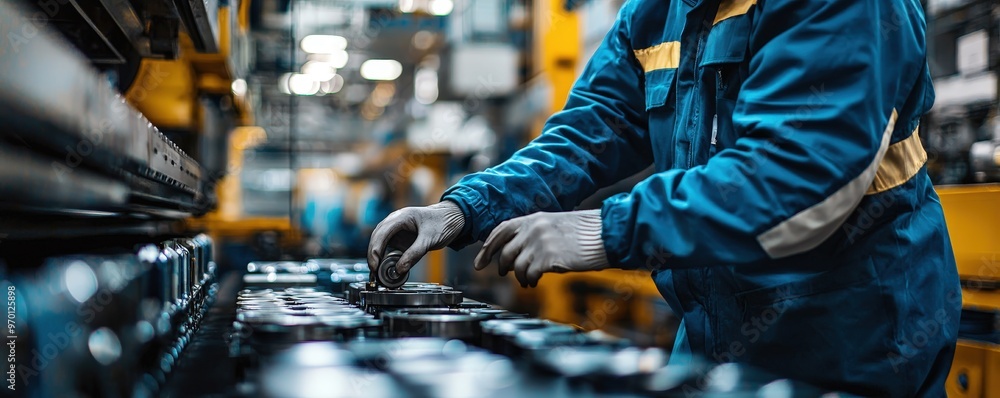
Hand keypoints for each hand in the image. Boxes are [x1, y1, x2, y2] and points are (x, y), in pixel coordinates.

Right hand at [368, 201, 465, 273]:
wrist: (454, 218)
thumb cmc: (443, 222)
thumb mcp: (429, 239)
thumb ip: (414, 254)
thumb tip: (399, 269)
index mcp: (401, 217)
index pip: (381, 233)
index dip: (375, 250)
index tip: (375, 265)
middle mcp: (395, 222)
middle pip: (377, 238)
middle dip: (373, 256)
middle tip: (374, 273)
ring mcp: (397, 230)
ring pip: (381, 244)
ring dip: (378, 258)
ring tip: (379, 274)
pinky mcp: (401, 238)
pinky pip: (390, 248)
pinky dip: (387, 259)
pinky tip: (388, 269)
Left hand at [474, 209, 609, 286]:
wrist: (605, 235)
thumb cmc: (585, 233)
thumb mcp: (555, 225)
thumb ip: (535, 233)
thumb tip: (518, 251)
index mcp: (533, 218)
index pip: (501, 231)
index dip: (488, 247)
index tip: (481, 261)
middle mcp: (533, 229)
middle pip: (505, 252)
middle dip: (501, 266)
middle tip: (503, 274)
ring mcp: (539, 243)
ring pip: (516, 266)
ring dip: (519, 277)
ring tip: (527, 281)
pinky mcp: (548, 259)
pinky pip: (529, 274)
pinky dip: (529, 281)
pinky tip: (535, 282)